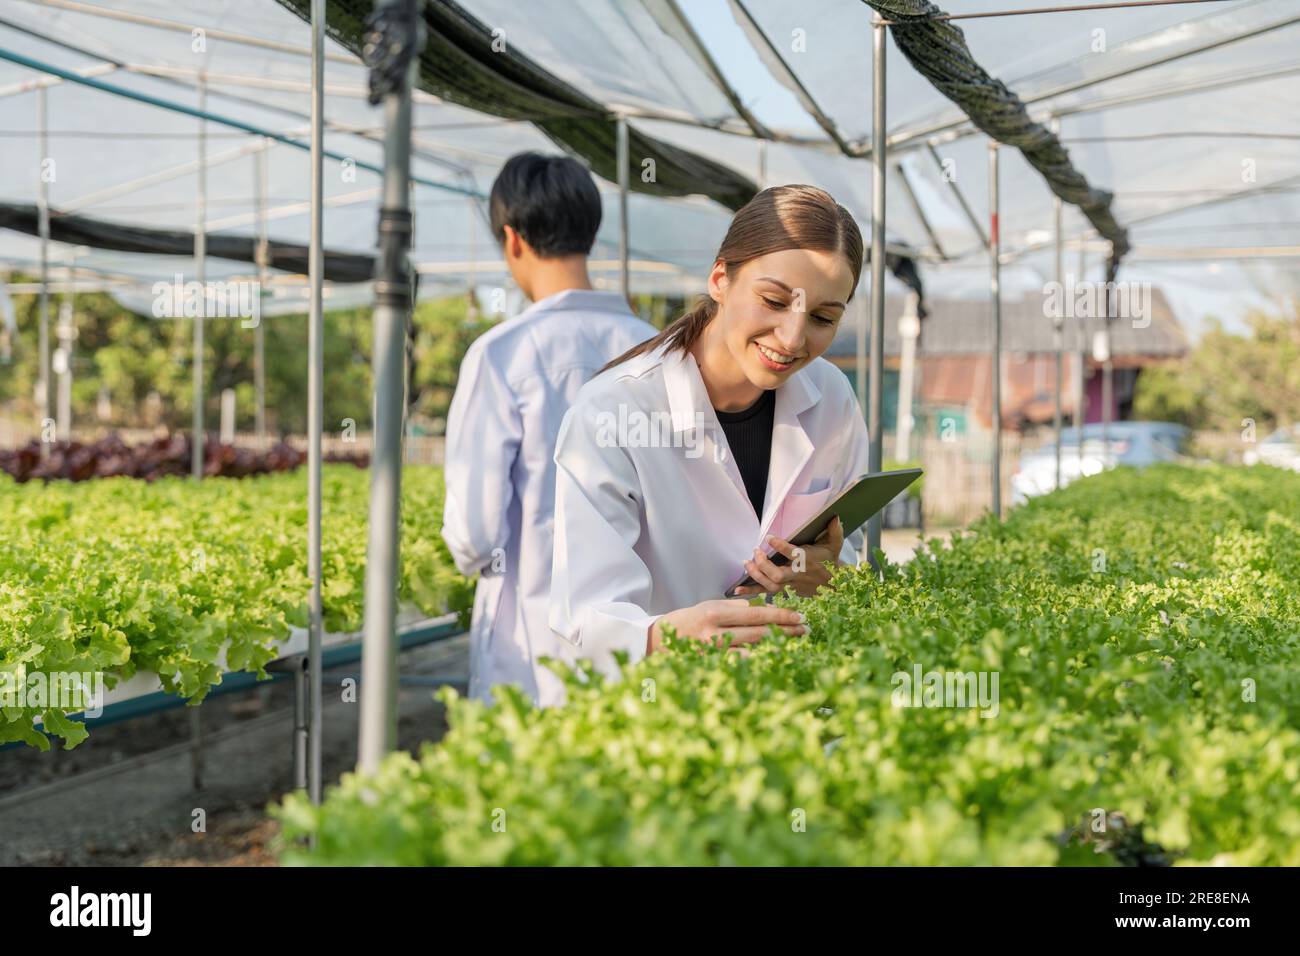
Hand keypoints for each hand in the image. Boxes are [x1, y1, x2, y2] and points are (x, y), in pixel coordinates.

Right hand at [646, 599, 807, 654]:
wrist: (657, 642)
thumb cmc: (687, 621)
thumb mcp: (709, 606)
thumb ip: (734, 607)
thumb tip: (761, 607)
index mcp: (715, 614)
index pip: (755, 614)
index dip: (780, 616)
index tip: (799, 616)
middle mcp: (715, 634)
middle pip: (759, 633)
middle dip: (786, 631)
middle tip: (806, 629)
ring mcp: (713, 654)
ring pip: (753, 651)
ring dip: (777, 647)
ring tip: (797, 644)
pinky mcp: (712, 667)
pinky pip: (741, 666)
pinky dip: (760, 662)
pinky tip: (775, 659)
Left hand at [733, 516, 843, 598]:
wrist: (835, 587)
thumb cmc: (831, 563)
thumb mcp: (835, 545)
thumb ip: (835, 531)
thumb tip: (835, 517)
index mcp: (809, 561)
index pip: (794, 555)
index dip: (781, 546)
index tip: (769, 537)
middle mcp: (798, 575)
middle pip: (778, 574)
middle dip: (764, 564)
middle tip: (755, 552)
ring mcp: (790, 585)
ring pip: (770, 584)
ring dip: (756, 574)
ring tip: (746, 562)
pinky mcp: (785, 592)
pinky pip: (766, 593)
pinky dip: (751, 591)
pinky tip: (737, 589)